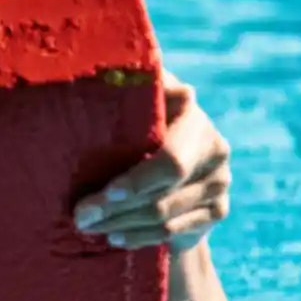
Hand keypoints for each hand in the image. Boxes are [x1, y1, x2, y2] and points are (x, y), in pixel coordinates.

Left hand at [74, 72, 231, 251]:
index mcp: (191, 115)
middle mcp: (214, 146)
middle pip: (165, 191)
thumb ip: (126, 87)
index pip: (169, 160)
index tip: (106, 193)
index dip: (138, 180)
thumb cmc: (132, 124)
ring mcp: (219, 181)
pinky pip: (173, 230)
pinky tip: (115, 237)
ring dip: (123, 224)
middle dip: (118, 207)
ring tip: (90, 227)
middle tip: (81, 217)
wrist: (166, 166)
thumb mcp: (129, 105)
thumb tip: (110, 64)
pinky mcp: (218, 210)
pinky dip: (140, 237)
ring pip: (166, 215)